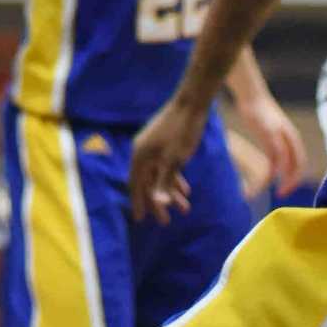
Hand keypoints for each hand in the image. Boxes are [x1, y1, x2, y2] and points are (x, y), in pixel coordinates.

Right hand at [128, 97, 200, 224]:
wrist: (191, 104)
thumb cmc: (181, 132)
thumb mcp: (174, 160)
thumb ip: (164, 182)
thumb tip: (158, 203)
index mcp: (140, 155)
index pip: (135, 184)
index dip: (137, 202)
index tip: (140, 220)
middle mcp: (143, 151)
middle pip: (147, 182)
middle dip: (157, 202)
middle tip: (166, 222)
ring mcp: (153, 147)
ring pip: (159, 176)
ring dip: (170, 193)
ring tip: (184, 210)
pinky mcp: (164, 144)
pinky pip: (165, 167)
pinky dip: (174, 180)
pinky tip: (186, 190)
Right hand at [235, 92, 306, 197]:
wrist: (252, 95)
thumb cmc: (259, 111)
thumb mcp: (271, 129)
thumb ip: (276, 143)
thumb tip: (274, 159)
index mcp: (293, 137)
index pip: (300, 162)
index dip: (296, 177)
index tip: (286, 187)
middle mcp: (290, 138)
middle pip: (298, 165)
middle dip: (293, 182)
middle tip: (283, 193)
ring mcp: (280, 136)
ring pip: (287, 164)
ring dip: (284, 180)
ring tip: (277, 190)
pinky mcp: (269, 134)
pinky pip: (275, 158)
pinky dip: (273, 171)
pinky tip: (268, 178)